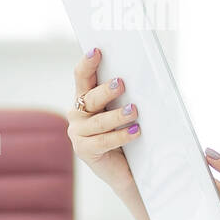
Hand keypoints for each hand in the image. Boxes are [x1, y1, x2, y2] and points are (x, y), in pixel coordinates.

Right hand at [66, 48, 142, 196]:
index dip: (87, 63)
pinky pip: (102, 141)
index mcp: (86, 98)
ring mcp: (78, 132)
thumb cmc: (126, 134)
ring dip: (117, 115)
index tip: (97, 51)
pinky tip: (136, 131)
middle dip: (106, 90)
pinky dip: (120, 135)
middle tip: (122, 83)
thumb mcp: (125, 112)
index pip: (82, 77)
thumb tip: (141, 78)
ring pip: (97, 121)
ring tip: (134, 110)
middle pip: (90, 97)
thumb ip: (125, 97)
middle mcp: (78, 113)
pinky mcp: (84, 150)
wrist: (126, 169)